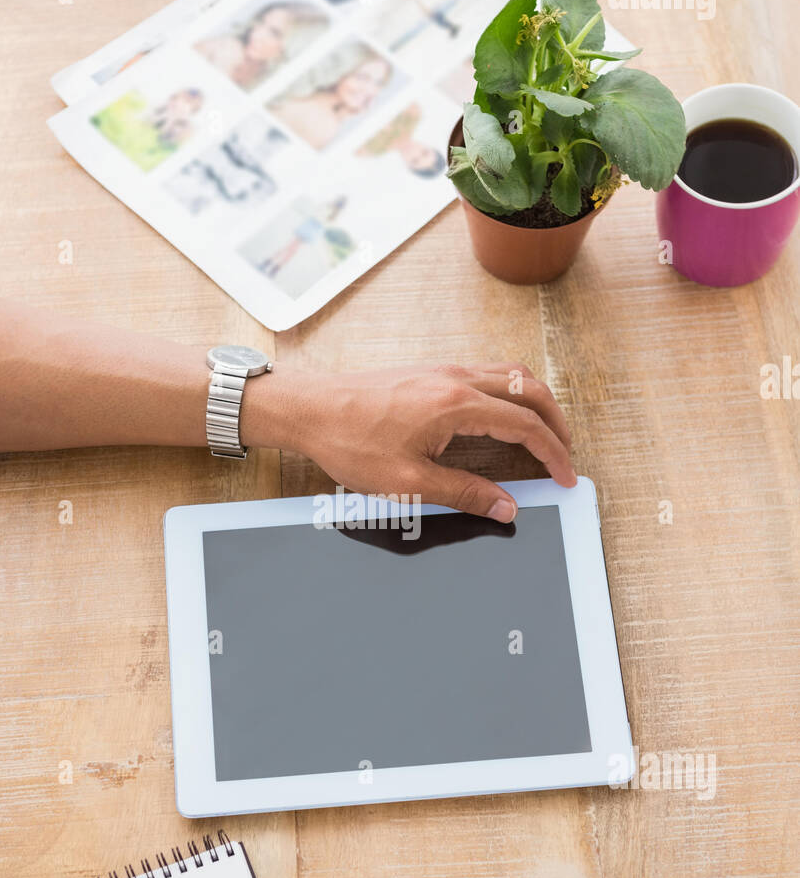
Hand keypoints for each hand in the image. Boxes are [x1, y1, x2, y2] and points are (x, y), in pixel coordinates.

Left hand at [241, 361, 575, 521]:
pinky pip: (488, 373)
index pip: (525, 425)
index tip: (566, 476)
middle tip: (566, 454)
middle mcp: (455, 379)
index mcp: (456, 405)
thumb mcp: (409, 483)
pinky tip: (504, 415)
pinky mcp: (430, 371)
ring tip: (545, 433)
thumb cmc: (350, 443)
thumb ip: (465, 493)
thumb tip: (507, 508)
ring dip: (536, 402)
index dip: (553, 453)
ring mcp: (443, 370)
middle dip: (556, 423)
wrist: (311, 410)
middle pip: (529, 390)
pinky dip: (511, 392)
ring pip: (511, 375)